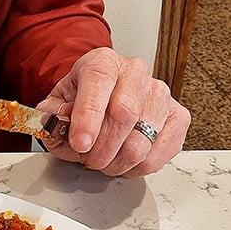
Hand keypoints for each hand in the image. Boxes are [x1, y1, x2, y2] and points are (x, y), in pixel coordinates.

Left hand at [39, 47, 189, 176]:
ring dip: (118, 162)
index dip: (88, 118)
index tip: (80, 143)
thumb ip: (52, 115)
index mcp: (102, 62)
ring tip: (105, 161)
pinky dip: (138, 167)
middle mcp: (135, 72)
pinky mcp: (178, 117)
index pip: (99, 82)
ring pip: (142, 140)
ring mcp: (160, 94)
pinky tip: (125, 162)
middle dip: (102, 149)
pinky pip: (161, 152)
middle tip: (89, 160)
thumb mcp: (55, 107)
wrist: (102, 103)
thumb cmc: (79, 105)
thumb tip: (60, 123)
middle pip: (124, 115)